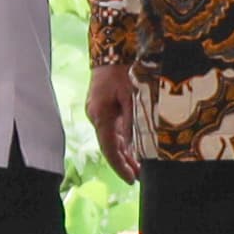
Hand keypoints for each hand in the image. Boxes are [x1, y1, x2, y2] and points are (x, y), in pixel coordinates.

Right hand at [85, 57, 141, 180]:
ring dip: (123, 154)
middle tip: (137, 178)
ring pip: (111, 140)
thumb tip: (135, 145)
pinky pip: (112, 131)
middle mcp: (96, 117)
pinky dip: (122, 143)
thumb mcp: (131, 96)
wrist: (110, 54)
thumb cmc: (121, 72)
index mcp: (101, 115)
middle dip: (123, 163)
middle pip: (109, 146)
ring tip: (137, 169)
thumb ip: (131, 121)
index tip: (131, 179)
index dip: (120, 165)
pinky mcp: (102, 110)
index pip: (109, 148)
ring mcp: (97, 114)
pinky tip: (132, 152)